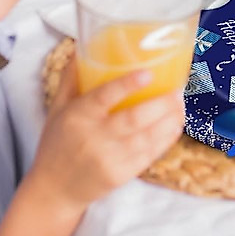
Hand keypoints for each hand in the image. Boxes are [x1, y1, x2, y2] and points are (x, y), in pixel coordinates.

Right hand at [28, 60, 185, 216]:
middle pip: (134, 118)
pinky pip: (149, 156)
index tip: (148, 73)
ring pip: (146, 137)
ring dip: (169, 120)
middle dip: (161, 103)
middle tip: (178, 89)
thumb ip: (71, 78)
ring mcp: (109, 159)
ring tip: (181, 104)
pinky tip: (175, 125)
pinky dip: (166, 140)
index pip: (104, 97)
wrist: (53, 190)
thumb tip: (82, 45)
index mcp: (78, 116)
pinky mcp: (120, 175)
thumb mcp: (57, 109)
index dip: (127, 85)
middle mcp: (93, 137)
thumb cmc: (56, 143)